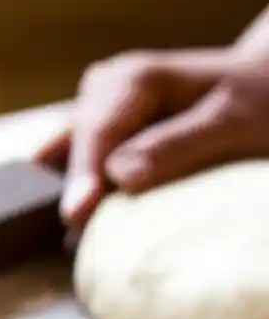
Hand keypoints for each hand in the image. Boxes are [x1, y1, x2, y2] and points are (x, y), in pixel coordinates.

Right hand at [37, 49, 268, 228]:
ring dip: (69, 188)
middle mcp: (106, 86)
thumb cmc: (259, 104)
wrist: (263, 89)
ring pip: (68, 152)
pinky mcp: (101, 129)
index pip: (97, 132)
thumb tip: (118, 175)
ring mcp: (99, 106)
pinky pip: (77, 158)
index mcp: (135, 79)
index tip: (75, 216)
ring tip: (73, 234)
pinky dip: (77, 185)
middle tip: (74, 239)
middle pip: (77, 144)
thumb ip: (178, 144)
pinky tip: (79, 216)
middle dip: (76, 186)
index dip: (83, 175)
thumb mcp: (232, 122)